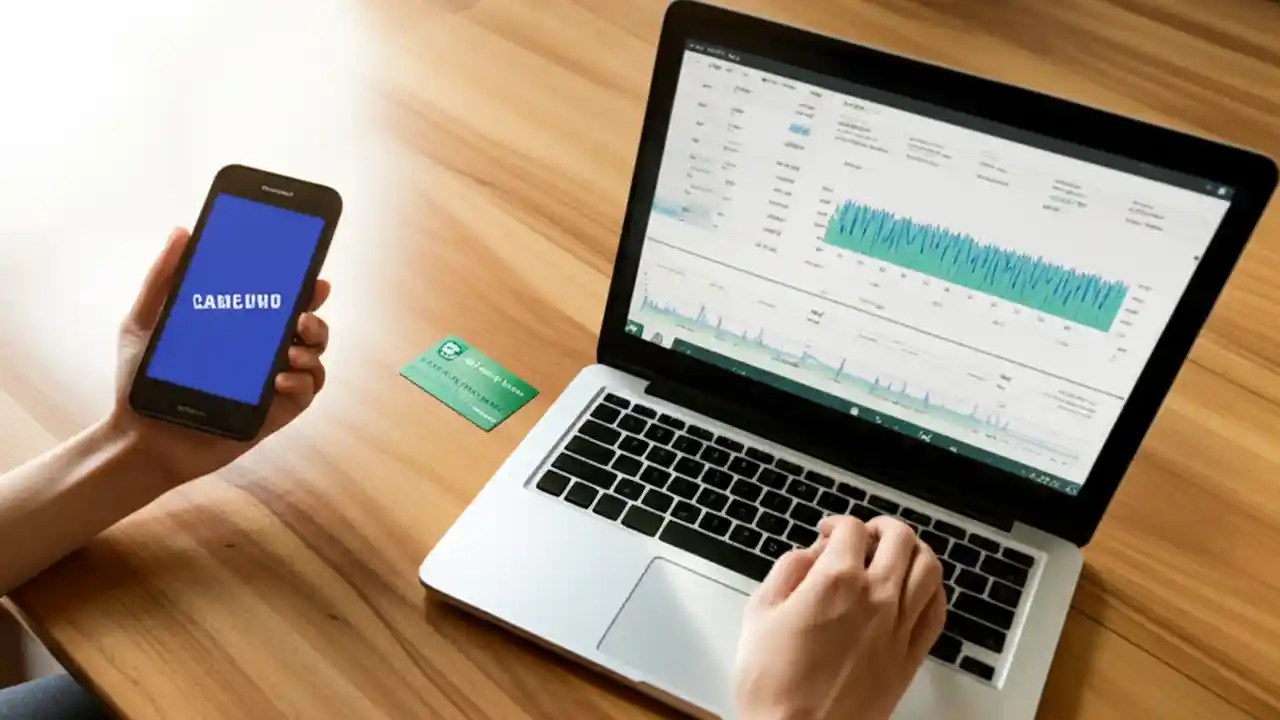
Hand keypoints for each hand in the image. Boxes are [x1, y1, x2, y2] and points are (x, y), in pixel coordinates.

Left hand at [107, 227, 331, 486]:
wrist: (137, 435)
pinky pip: (306, 394)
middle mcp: (261, 354)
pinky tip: (280, 378)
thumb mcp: (143, 321)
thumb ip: (162, 277)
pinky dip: (303, 382)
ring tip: (292, 348)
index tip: (312, 274)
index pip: (280, 303)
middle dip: (317, 315)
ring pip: (315, 359)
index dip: (303, 287)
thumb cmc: (140, 379)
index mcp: (239, 330)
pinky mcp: (274, 414)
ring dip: (314, 348)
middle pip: (308, 328)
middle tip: (302, 314)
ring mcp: (271, 384)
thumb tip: (182, 231)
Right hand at [735, 515, 945, 719]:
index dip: (837, 523)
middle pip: (899, 538)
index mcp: (836, 582)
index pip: (851, 529)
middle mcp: (875, 599)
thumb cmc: (774, 685)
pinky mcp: (910, 657)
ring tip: (899, 551)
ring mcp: (898, 627)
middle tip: (868, 533)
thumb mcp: (760, 613)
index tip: (828, 532)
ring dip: (914, 550)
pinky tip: (919, 588)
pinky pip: (936, 611)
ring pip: (928, 568)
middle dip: (882, 527)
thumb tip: (807, 555)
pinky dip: (932, 589)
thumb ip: (787, 571)